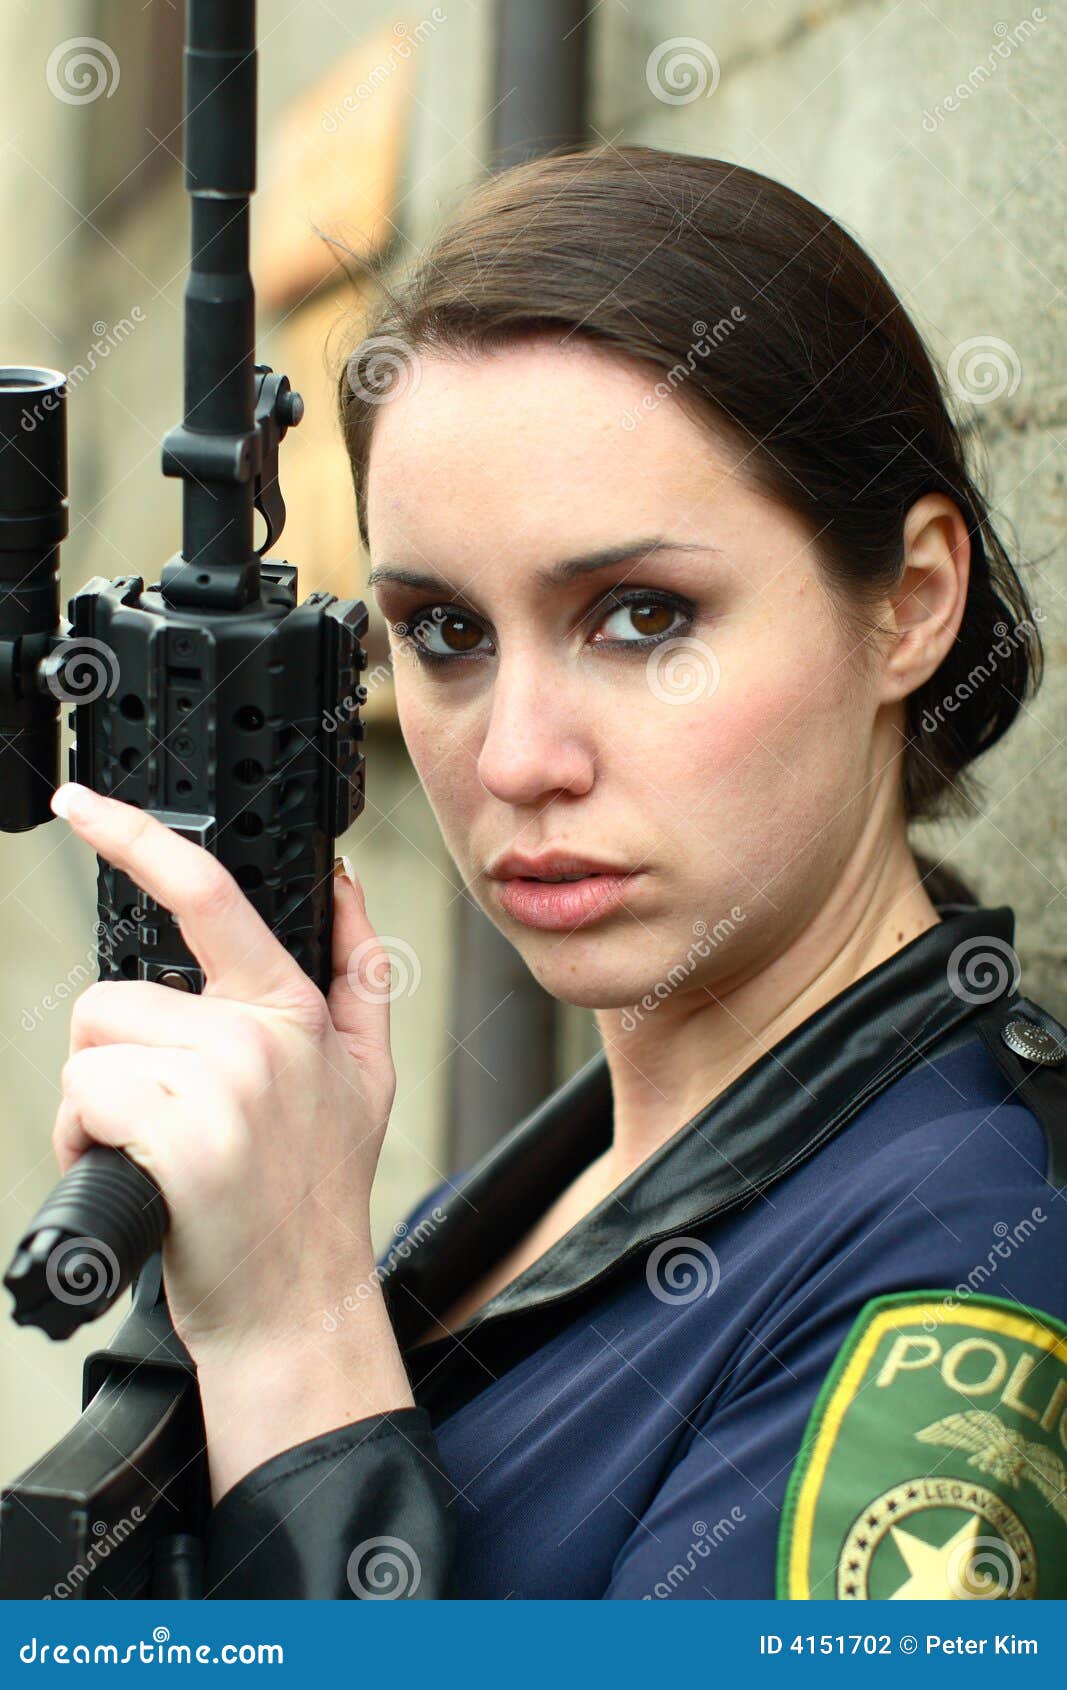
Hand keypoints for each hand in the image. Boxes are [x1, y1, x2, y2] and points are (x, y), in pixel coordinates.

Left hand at [50, 783, 397, 1370]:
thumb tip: (345, 884)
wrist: (298, 1303)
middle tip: (157, 1116)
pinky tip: (136, 1174)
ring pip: (90, 1049)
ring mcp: (225, 1083)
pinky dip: (82, 1141)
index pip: (210, 896)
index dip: (136, 838)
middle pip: (113, 997)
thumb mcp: (367, 1073)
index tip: (82, 806)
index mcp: (293, 1009)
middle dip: (111, 1058)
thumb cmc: (314, 1194)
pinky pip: (84, 1100)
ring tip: (150, 1149)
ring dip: (92, 1106)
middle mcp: (261, 1035)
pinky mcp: (183, 1135)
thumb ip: (360, 969)